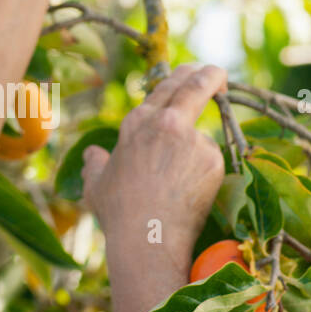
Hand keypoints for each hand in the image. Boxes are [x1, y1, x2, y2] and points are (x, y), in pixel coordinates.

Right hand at [82, 64, 227, 277]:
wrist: (147, 237)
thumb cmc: (119, 213)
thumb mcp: (96, 184)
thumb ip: (95, 164)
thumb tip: (92, 156)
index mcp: (137, 121)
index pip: (167, 84)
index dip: (185, 75)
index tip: (195, 75)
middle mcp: (166, 122)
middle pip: (197, 82)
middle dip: (211, 75)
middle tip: (218, 76)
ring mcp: (192, 138)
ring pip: (204, 134)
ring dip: (198, 151)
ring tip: (181, 184)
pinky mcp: (212, 158)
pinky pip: (213, 159)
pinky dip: (205, 172)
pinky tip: (190, 194)